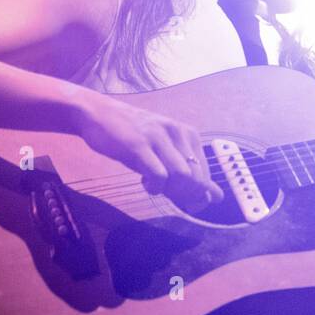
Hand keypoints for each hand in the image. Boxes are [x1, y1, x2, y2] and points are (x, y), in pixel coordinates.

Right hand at [73, 92, 224, 210]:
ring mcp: (158, 137)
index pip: (205, 171)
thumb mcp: (164, 151)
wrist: (99, 113)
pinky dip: (155, 186)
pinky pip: (158, 173)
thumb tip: (215, 197)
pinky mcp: (138, 145)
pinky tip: (147, 184)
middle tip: (170, 195)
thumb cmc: (133, 136)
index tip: (188, 200)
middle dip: (186, 194)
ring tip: (157, 187)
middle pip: (196, 176)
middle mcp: (177, 132)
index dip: (200, 192)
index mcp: (188, 134)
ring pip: (182, 174)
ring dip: (171, 190)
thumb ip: (188, 172)